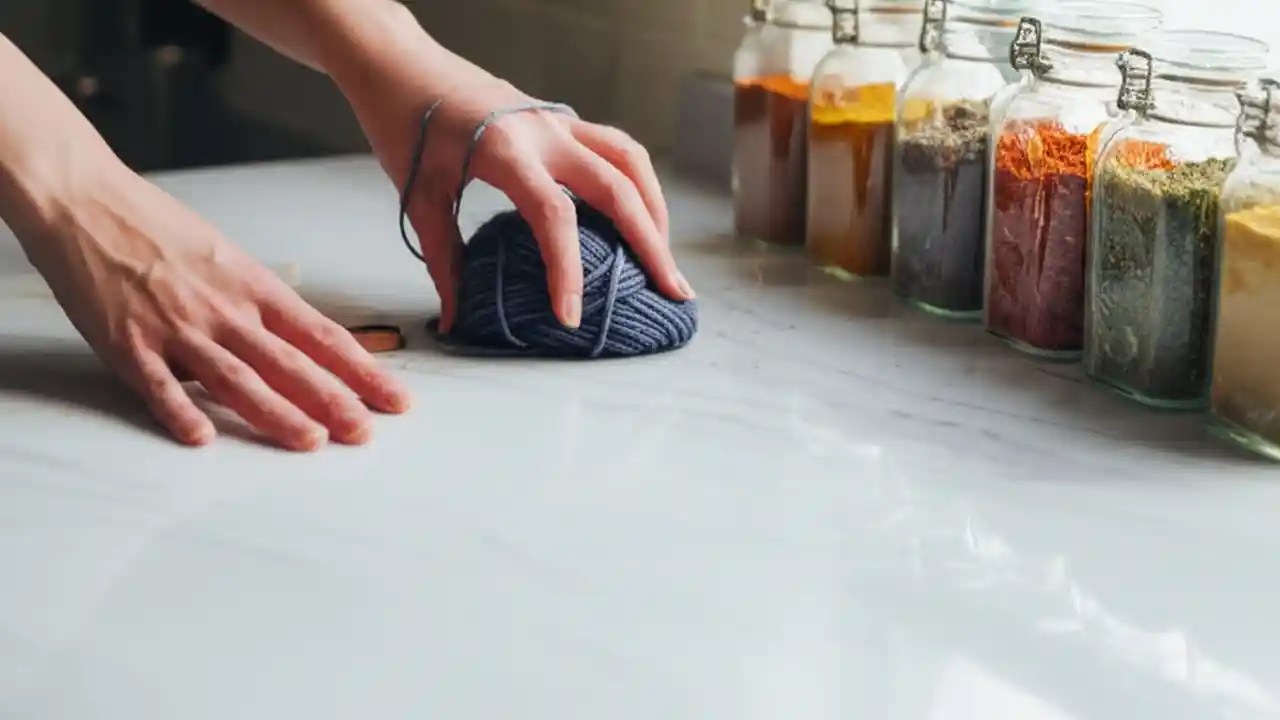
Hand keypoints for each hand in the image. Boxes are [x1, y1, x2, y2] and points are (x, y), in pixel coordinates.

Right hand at [23, 163, 411, 450]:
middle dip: (334, 400)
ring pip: (237, 378)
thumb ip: (260, 308)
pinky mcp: (128, 342)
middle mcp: (224, 309)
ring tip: (310, 442)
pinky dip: (180, 410)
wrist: (87, 200)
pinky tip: (202, 436)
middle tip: (366, 432)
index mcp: (253, 287)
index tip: (394, 398)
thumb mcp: (228, 259)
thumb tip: (298, 349)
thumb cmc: (157, 228)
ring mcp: (177, 327)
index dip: (363, 371)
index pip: (323, 336)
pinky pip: (158, 383)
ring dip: (276, 413)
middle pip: (290, 362)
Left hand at [344, 64, 695, 332]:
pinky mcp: (561, 119)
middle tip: (673, 290)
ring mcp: (559, 120)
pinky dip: (637, 183)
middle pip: (618, 187)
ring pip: (630, 159)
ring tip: (664, 255)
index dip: (568, 270)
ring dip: (655, 208)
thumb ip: (444, 258)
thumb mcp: (417, 194)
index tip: (571, 316)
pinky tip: (638, 216)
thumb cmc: (403, 122)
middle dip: (651, 243)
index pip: (554, 216)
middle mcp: (544, 131)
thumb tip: (458, 317)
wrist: (400, 64)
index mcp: (505, 150)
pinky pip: (616, 148)